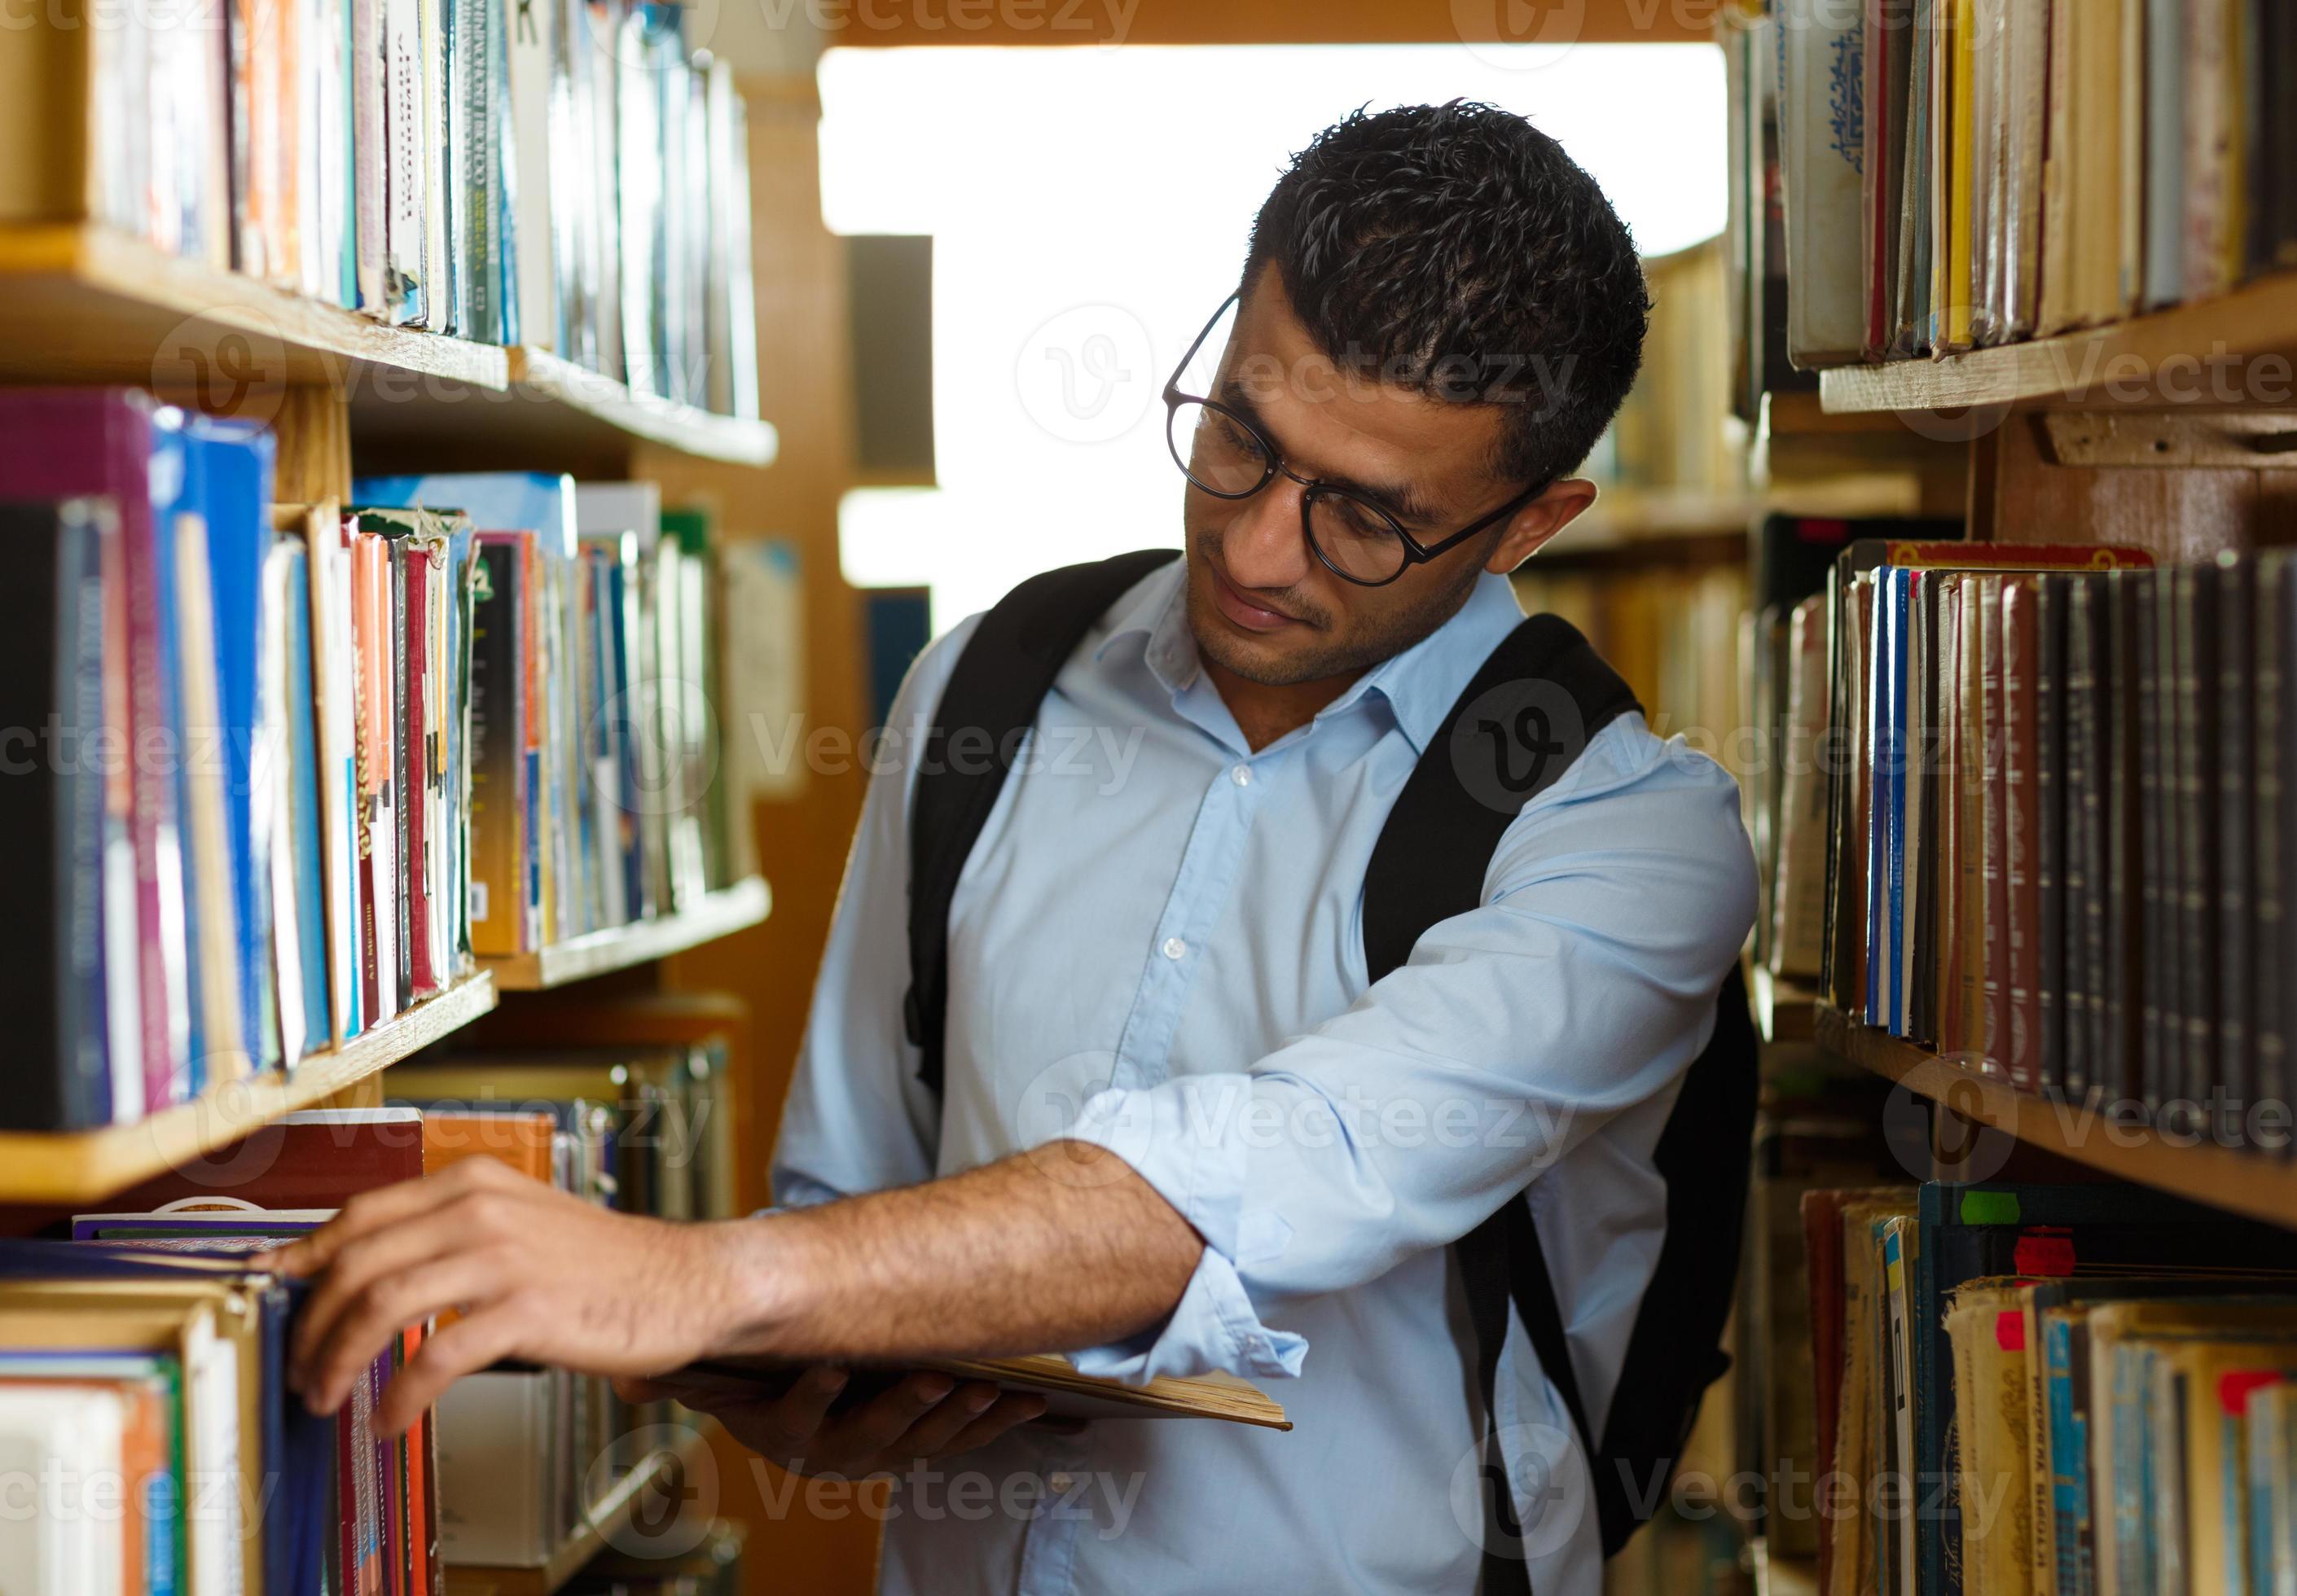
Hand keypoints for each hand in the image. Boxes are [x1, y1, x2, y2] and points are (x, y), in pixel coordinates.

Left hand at [258, 1157, 739, 1436]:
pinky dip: (400, 1394)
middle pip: (358, 1262)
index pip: (359, 1214)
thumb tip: (367, 1270)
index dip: (303, 1255)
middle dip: (311, 1325)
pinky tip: (389, 1417)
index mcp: (471, 1180)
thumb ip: (449, 1230)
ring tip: (327, 1397)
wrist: (682, 1281)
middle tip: (300, 1369)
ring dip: (339, 1360)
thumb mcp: (518, 1220)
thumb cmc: (600, 1262)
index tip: (269, 1287)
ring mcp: (503, 1256)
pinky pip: (437, 1357)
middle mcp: (480, 1208)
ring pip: (383, 1304)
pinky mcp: (527, 1308)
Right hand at [618, 1365, 1051, 1478]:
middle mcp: (834, 1453)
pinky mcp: (923, 1445)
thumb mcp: (717, 1365)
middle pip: (872, 1437)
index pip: (796, 1420)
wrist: (792, 1387)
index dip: (814, 1397)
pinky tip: (1031, 1401)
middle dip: (905, 1407)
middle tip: (932, 1374)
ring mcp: (884, 1453)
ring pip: (926, 1443)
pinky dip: (998, 1421)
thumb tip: (626, 1372)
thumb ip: (677, 1366)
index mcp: (782, 1432)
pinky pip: (963, 1441)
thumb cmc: (759, 1365)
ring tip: (991, 1388)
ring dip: (962, 1417)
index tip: (831, 1368)